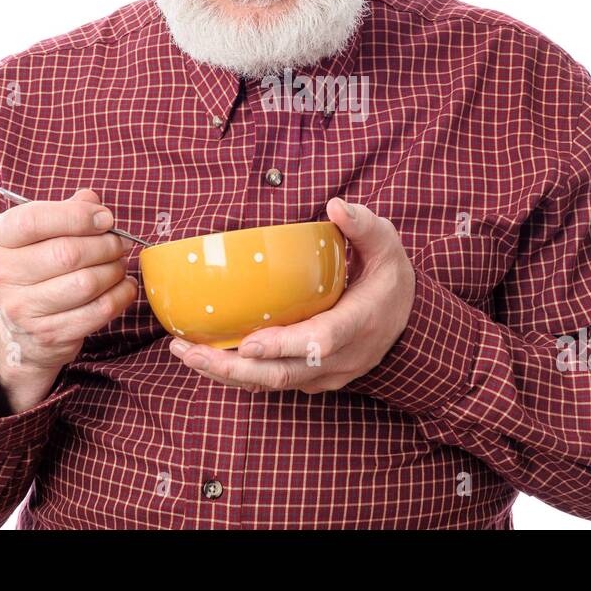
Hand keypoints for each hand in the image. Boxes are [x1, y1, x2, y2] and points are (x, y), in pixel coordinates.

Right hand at [0, 188, 139, 386]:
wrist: (24, 327)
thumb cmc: (38, 266)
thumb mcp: (41, 233)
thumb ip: (67, 211)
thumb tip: (93, 201)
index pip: (33, 220)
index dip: (77, 216)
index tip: (106, 218)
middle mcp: (1, 275)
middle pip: (67, 253)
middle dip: (106, 245)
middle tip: (121, 243)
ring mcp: (22, 309)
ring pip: (86, 283)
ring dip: (114, 270)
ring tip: (119, 264)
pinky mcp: (49, 333)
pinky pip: (99, 310)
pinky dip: (121, 294)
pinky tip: (123, 285)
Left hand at [168, 198, 415, 393]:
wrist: (407, 321)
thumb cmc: (390, 278)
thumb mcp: (387, 245)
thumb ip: (362, 225)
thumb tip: (335, 206)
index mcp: (359, 324)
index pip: (321, 341)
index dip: (284, 346)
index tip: (250, 343)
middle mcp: (339, 358)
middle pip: (282, 374)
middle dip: (233, 368)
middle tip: (189, 352)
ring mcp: (324, 374)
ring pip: (272, 384)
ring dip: (226, 373)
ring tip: (184, 352)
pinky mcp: (310, 379)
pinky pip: (271, 382)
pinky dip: (237, 372)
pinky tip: (204, 355)